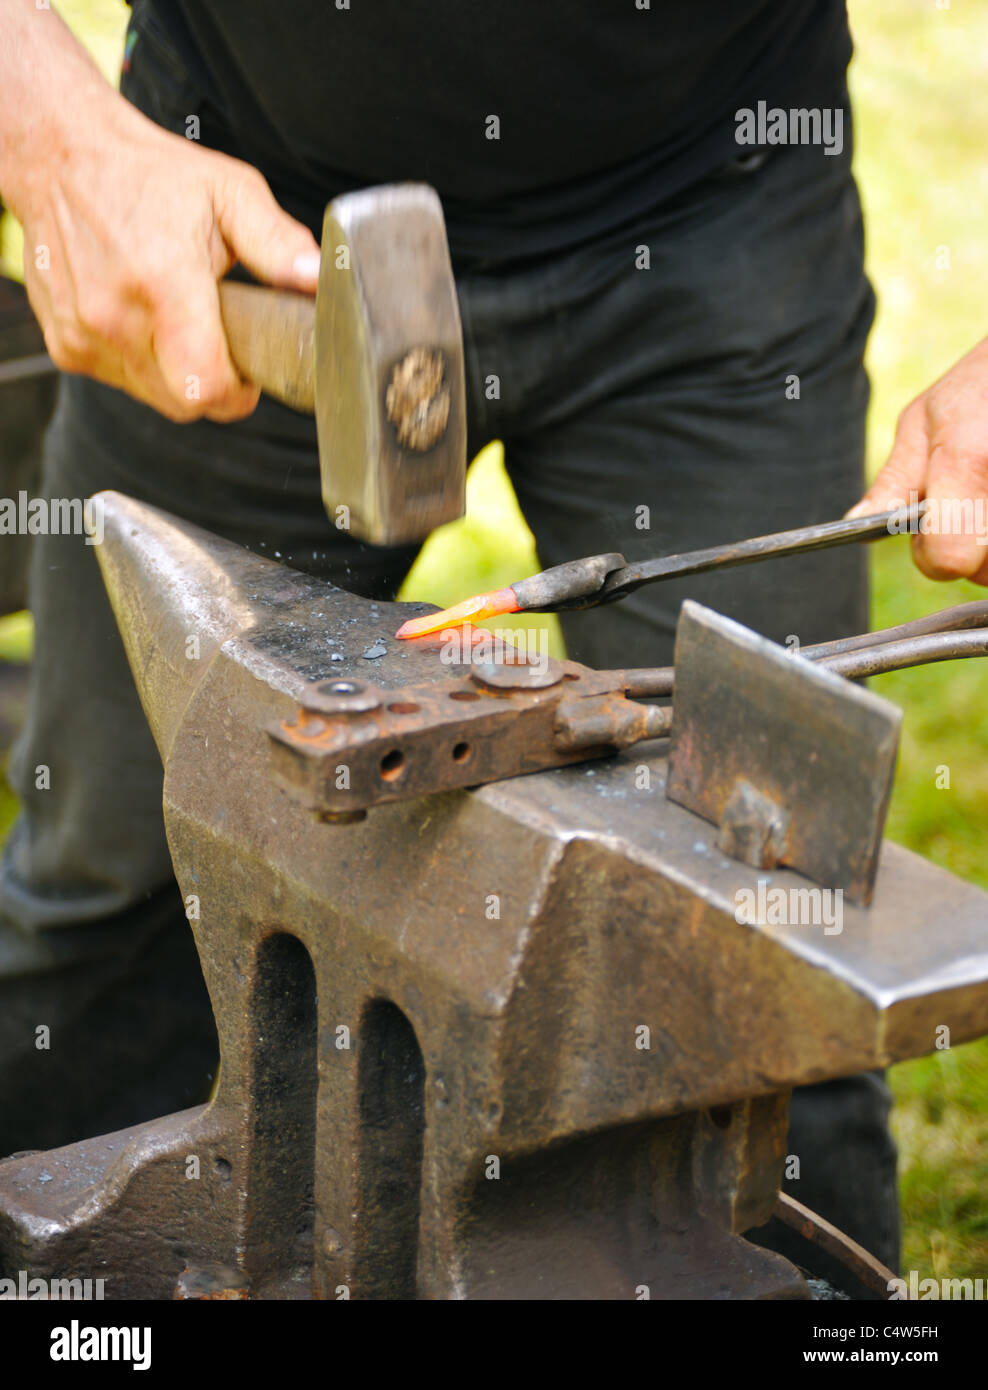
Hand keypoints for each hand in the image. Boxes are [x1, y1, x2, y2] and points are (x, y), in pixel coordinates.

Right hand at [15, 89, 319, 422]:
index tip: (248, 374)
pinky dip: (138, 363)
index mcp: (163, 283)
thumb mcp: (228, 191)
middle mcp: (116, 317)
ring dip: (174, 373)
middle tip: (219, 340)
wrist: (59, 156)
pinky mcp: (64, 344)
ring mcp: (84, 335)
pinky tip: (141, 317)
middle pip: (183, 403)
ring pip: (151, 396)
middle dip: (211, 385)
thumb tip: (317, 279)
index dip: (237, 395)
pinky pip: (118, 379)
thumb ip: (277, 242)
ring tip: (177, 318)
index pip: (205, 389)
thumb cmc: (147, 173)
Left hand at [847, 337, 987, 584]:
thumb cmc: (980, 383)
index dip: (933, 553)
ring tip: (983, 499)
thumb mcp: (926, 419)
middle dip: (970, 553)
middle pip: (985, 573)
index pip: (948, 557)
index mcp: (970, 460)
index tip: (931, 531)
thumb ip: (897, 479)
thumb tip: (860, 520)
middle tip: (968, 507)